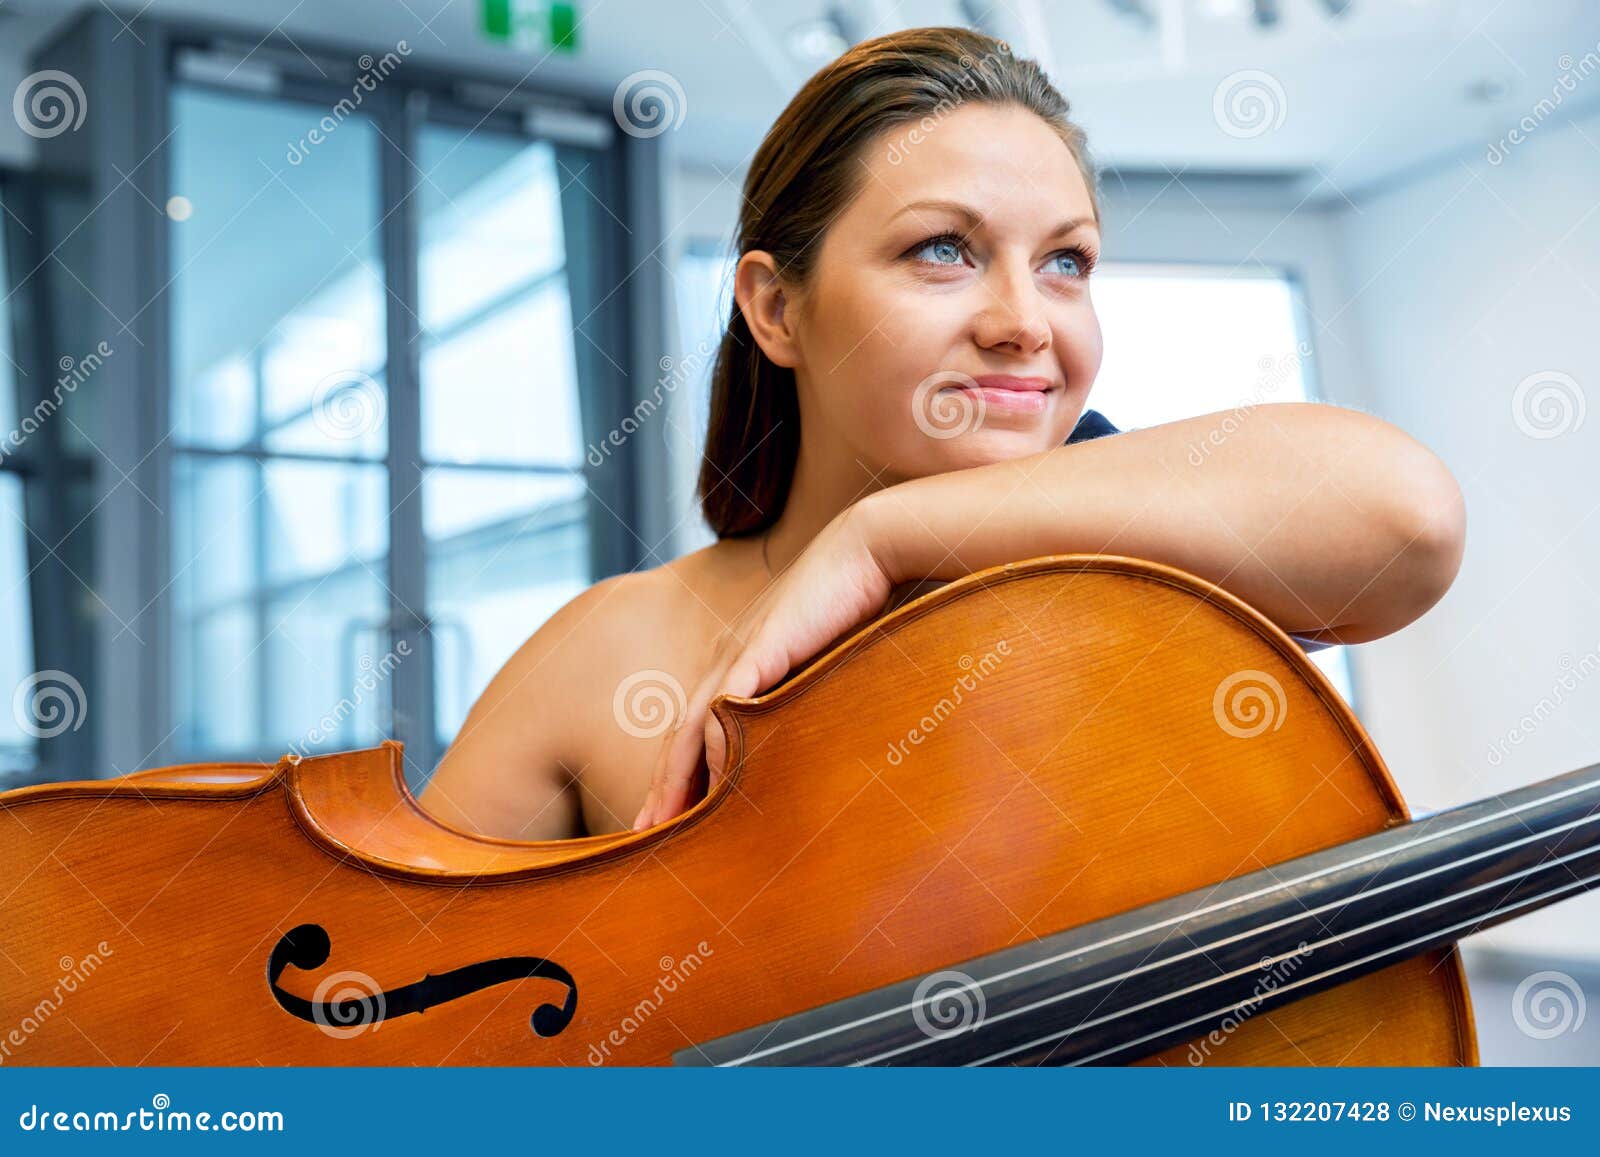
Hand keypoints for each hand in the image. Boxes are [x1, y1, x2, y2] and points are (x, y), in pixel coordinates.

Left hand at [631, 502, 895, 829]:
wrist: (864, 550)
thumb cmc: (852, 603)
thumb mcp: (820, 661)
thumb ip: (803, 695)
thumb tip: (808, 740)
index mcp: (738, 662)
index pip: (696, 727)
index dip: (678, 772)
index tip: (665, 815)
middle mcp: (726, 660)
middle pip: (680, 734)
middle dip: (661, 786)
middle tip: (642, 833)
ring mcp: (738, 655)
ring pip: (692, 728)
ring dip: (675, 778)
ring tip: (662, 823)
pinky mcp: (759, 651)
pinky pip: (724, 707)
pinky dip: (711, 747)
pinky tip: (706, 784)